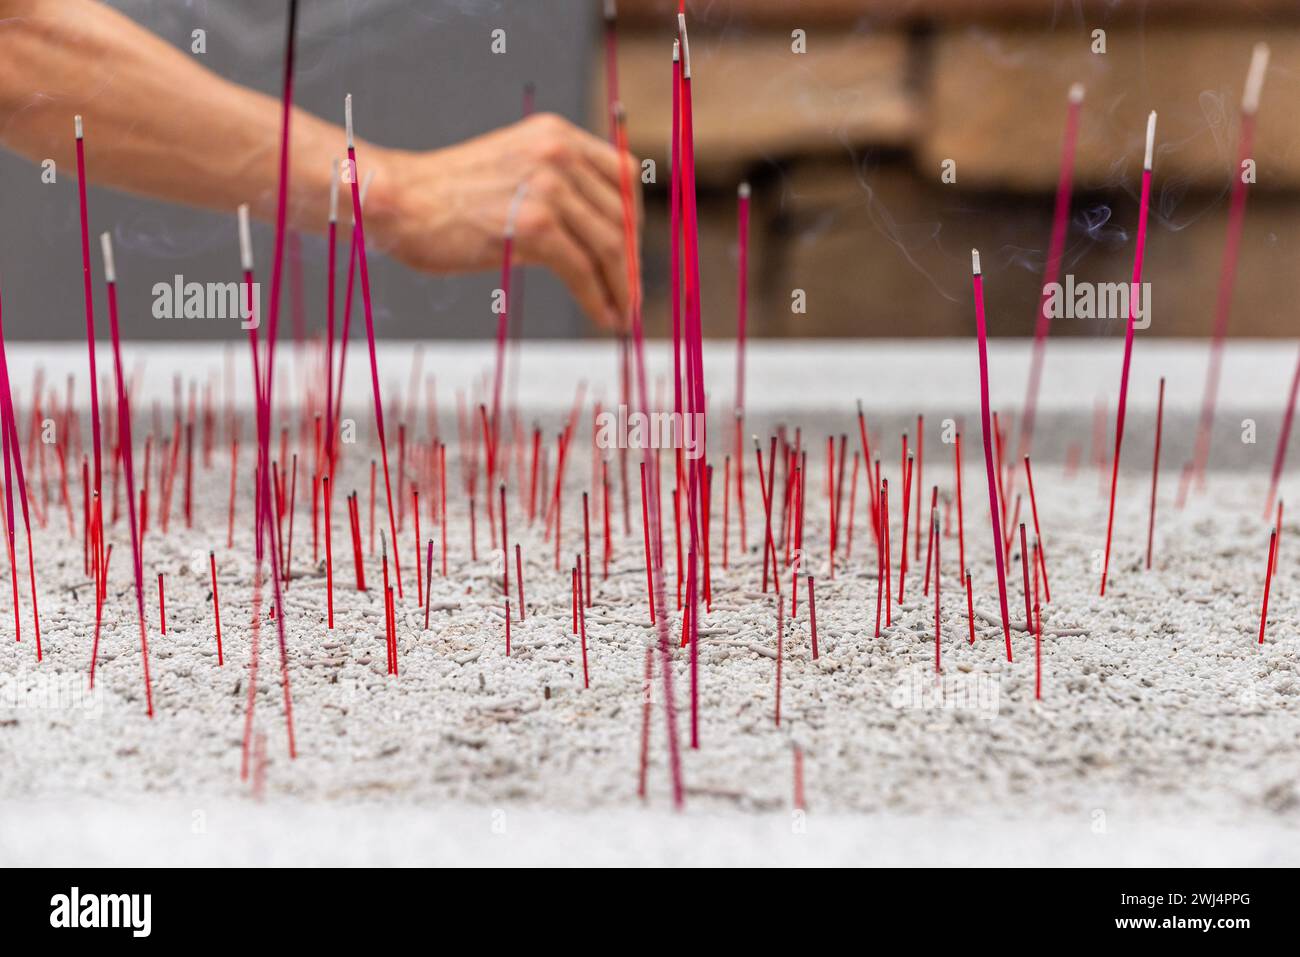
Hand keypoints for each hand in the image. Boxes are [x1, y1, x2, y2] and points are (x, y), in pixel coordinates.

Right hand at [367, 112, 640, 330]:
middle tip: (629, 294)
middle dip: (630, 261)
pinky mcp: (536, 226)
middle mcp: (558, 153)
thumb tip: (599, 228)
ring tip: (621, 312)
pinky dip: (599, 298)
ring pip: (609, 246)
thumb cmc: (447, 196)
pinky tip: (603, 315)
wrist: (397, 201)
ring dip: (621, 286)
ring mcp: (548, 188)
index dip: (633, 220)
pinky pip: (584, 270)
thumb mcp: (512, 170)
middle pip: (621, 215)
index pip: (622, 176)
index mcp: (555, 135)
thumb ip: (555, 184)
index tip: (631, 254)